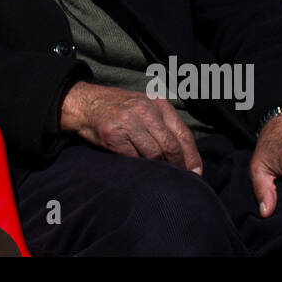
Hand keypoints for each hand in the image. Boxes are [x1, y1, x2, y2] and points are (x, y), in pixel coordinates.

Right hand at [59, 81, 202, 173]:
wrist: (85, 103)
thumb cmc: (120, 109)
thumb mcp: (146, 108)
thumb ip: (164, 126)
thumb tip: (186, 157)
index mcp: (158, 104)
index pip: (183, 134)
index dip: (192, 157)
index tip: (196, 172)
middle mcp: (145, 110)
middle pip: (170, 146)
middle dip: (177, 165)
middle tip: (178, 178)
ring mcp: (128, 121)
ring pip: (153, 154)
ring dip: (155, 166)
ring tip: (154, 170)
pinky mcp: (114, 134)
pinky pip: (133, 158)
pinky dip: (136, 164)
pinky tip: (135, 164)